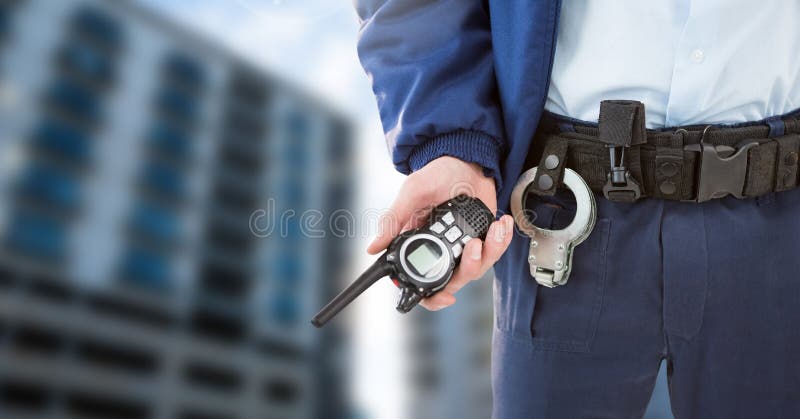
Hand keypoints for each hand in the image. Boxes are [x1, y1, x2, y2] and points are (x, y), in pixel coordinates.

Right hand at [369, 156, 513, 310]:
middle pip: (455, 279)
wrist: (467, 159)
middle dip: (468, 267)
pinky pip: (497, 250)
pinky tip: (502, 224)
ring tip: (492, 229)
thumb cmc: (437, 174)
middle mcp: (443, 250)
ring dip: (489, 252)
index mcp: (421, 244)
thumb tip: (373, 248)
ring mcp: (465, 245)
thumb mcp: (412, 194)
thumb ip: (394, 220)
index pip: (423, 280)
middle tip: (473, 246)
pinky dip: (502, 240)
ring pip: (479, 267)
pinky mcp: (485, 237)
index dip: (432, 296)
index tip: (445, 297)